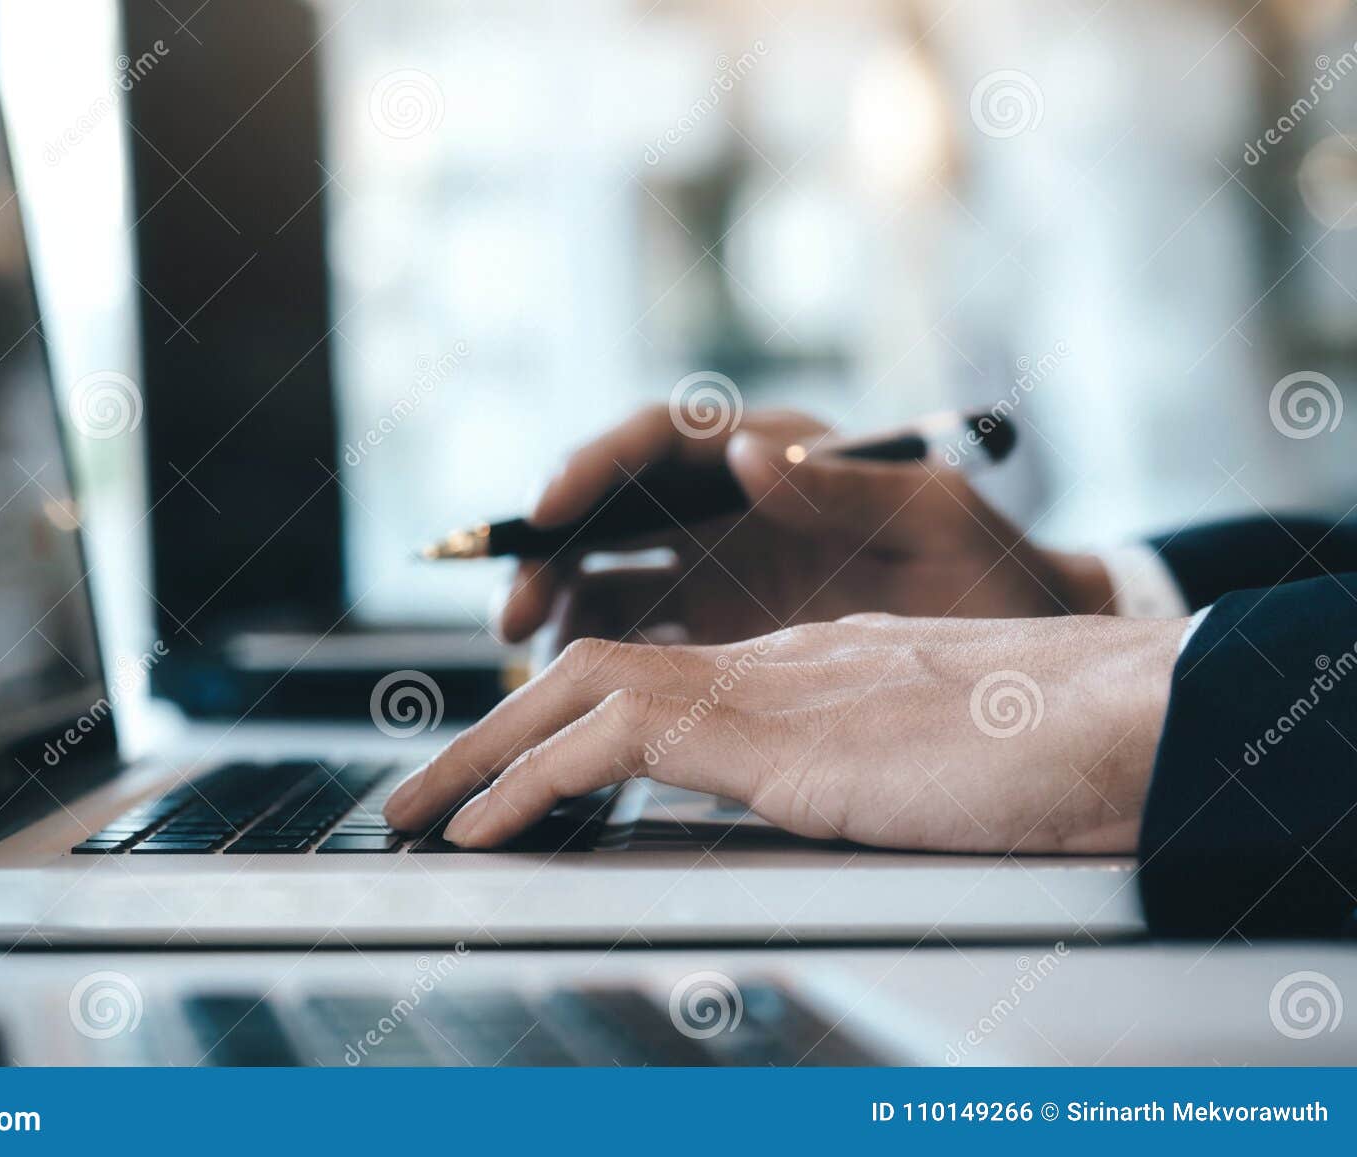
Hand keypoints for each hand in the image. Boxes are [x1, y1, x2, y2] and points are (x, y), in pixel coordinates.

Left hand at [385, 614, 1187, 852]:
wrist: (1117, 715)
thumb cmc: (1055, 750)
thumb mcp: (939, 752)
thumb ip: (866, 756)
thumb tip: (830, 786)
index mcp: (809, 671)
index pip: (657, 684)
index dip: (573, 728)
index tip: (519, 779)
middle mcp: (770, 663)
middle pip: (593, 674)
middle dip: (495, 738)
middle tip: (424, 794)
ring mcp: (762, 688)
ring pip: (576, 696)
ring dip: (482, 759)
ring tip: (416, 814)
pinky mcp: (761, 730)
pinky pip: (604, 745)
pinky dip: (527, 786)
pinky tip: (483, 831)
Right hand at [495, 407, 1113, 645]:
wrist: (1025, 646)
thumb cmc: (993, 570)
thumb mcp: (935, 519)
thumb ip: (844, 488)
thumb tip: (742, 454)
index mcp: (776, 456)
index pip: (662, 441)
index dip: (595, 465)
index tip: (551, 507)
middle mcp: (733, 507)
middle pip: (613, 507)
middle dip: (550, 545)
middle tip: (517, 603)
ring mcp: (723, 570)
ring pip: (609, 569)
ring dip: (557, 596)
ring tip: (526, 644)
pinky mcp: (722, 632)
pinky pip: (636, 629)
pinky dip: (592, 647)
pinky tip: (569, 679)